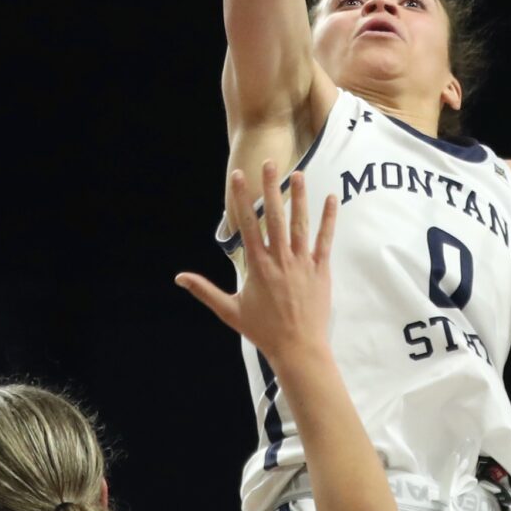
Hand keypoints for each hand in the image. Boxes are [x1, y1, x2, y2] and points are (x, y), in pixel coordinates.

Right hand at [176, 164, 338, 366]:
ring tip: (298, 173)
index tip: (238, 176)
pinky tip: (332, 199)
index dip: (242, 197)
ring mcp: (302, 263)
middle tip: (270, 162)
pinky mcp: (321, 270)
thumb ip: (204, 290)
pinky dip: (329, 219)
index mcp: (258, 265)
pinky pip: (325, 240)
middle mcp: (280, 259)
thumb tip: (179, 278)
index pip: (248, 224)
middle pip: (276, 216)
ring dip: (300, 197)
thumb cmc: (263, 331)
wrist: (298, 349)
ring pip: (301, 224)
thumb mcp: (229, 310)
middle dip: (272, 187)